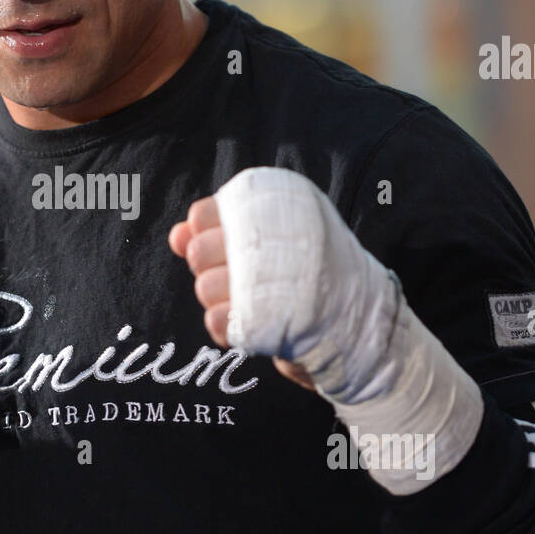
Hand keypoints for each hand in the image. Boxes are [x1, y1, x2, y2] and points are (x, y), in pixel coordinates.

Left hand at [168, 193, 316, 389]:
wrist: (358, 321)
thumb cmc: (305, 274)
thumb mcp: (262, 244)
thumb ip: (215, 235)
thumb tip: (176, 235)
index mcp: (278, 209)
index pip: (203, 215)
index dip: (201, 236)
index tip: (220, 247)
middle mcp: (282, 238)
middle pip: (200, 253)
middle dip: (205, 269)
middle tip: (233, 276)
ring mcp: (283, 281)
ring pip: (206, 288)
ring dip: (215, 299)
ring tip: (244, 298)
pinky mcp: (279, 321)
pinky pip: (220, 322)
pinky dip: (223, 325)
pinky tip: (242, 321)